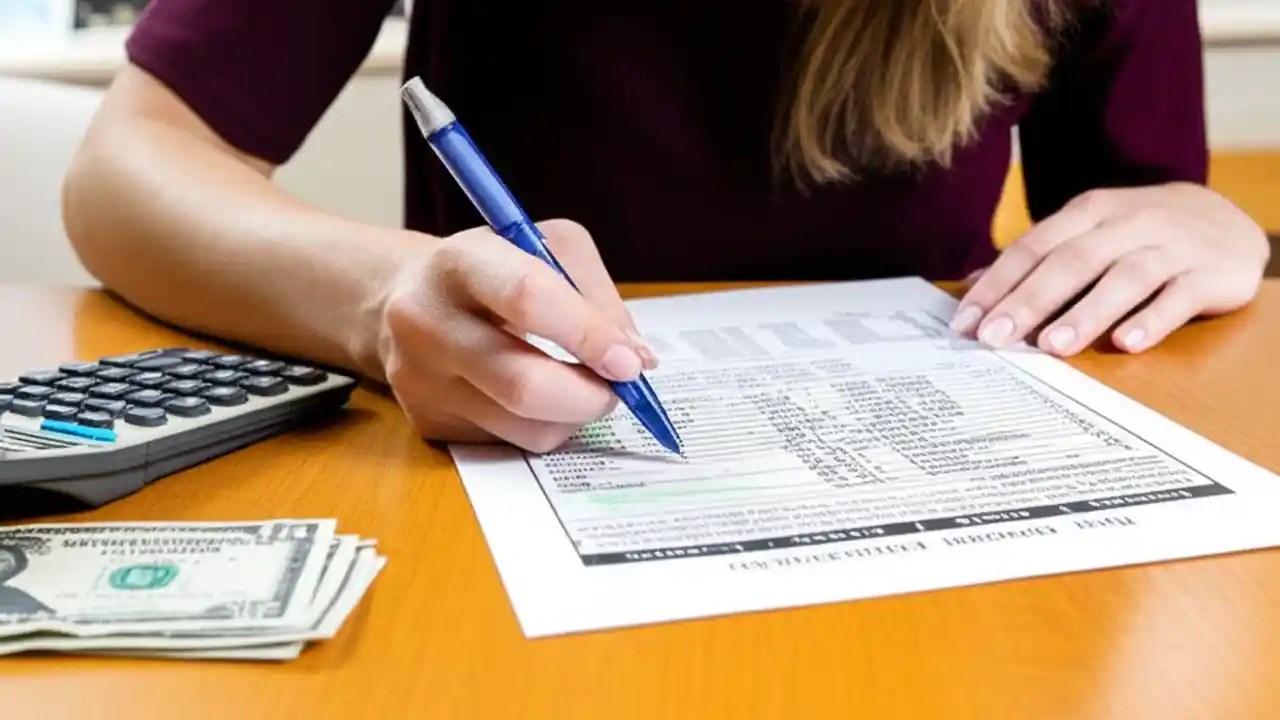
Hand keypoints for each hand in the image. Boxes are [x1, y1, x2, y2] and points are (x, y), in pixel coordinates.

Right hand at [376, 219, 656, 451]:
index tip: (629, 362)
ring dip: (572, 418)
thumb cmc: (495, 269)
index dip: (588, 334)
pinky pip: (507, 443)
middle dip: (589, 396)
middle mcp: (425, 322)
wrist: (407, 297)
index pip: (528, 298)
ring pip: (522, 427)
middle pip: (522, 384)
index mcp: (459, 262)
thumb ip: (597, 296)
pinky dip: (541, 426)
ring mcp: (419, 379)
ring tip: (581, 390)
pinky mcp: (426, 421)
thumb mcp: (548, 248)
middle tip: (618, 390)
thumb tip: (637, 360)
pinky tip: (537, 398)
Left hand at [951, 182, 1268, 354]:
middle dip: (1029, 300)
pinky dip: (1152, 320)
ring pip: (1125, 278)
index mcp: (1088, 213)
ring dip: (1086, 312)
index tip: (965, 322)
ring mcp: (1171, 247)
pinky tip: (1126, 343)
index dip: (997, 285)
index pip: (1032, 248)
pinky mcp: (1209, 273)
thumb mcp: (1088, 233)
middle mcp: (1127, 224)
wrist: (1228, 216)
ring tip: (1052, 346)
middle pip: (1072, 261)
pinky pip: (1179, 297)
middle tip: (995, 337)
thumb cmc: (1140, 233)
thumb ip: (1036, 258)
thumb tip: (973, 283)